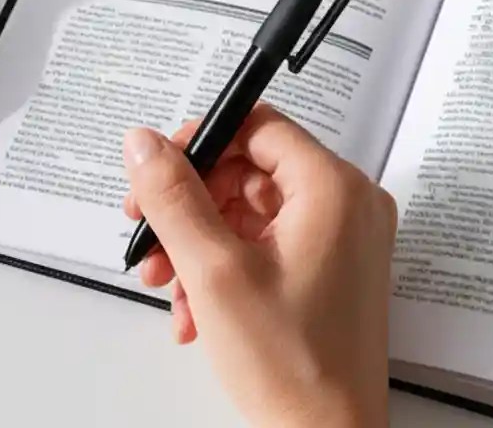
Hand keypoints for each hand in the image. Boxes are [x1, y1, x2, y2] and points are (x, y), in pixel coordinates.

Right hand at [122, 104, 396, 427]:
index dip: (199, 143)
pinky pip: (264, 245)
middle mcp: (348, 205)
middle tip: (147, 234)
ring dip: (197, 243)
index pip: (257, 126)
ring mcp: (342, 240)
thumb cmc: (294, 366)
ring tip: (165, 284)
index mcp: (334, 190)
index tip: (157, 171)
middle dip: (188, 205)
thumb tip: (144, 144)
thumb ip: (173, 197)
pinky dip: (222, 267)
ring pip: (249, 212)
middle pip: (248, 171)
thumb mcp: (213, 270)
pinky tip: (193, 308)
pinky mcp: (329, 270)